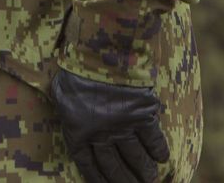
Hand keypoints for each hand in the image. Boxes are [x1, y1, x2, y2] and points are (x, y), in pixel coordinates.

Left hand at [50, 69, 169, 182]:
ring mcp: (123, 126)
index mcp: (78, 131)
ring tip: (151, 179)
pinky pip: (154, 140)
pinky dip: (159, 151)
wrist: (100, 54)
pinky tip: (162, 158)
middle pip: (114, 166)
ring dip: (145, 171)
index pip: (88, 165)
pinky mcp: (143, 115)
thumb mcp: (61, 92)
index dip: (98, 179)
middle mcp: (101, 135)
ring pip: (136, 158)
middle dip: (125, 180)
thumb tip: (69, 114)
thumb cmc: (76, 69)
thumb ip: (68, 109)